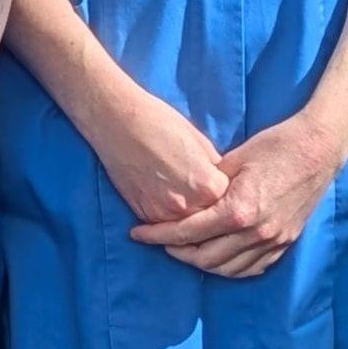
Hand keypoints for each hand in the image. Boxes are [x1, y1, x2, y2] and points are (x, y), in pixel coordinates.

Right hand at [79, 80, 231, 226]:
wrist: (118, 122)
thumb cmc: (160, 124)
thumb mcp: (200, 142)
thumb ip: (214, 169)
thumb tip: (221, 184)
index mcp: (209, 186)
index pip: (229, 203)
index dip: (225, 194)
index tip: (220, 188)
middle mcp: (189, 205)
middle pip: (209, 219)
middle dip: (209, 210)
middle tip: (201, 197)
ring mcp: (164, 213)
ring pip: (186, 226)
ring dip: (187, 217)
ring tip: (181, 196)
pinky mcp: (144, 214)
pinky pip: (164, 223)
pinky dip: (167, 216)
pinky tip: (164, 197)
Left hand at [137, 113, 347, 277]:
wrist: (319, 149)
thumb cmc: (275, 146)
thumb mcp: (234, 160)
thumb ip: (206, 184)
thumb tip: (182, 197)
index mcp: (238, 210)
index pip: (187, 233)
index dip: (157, 235)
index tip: (138, 233)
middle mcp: (256, 232)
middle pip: (204, 258)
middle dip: (176, 252)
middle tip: (160, 240)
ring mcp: (273, 241)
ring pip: (228, 269)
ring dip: (202, 263)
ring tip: (185, 248)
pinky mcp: (286, 243)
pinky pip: (253, 268)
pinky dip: (230, 268)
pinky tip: (218, 257)